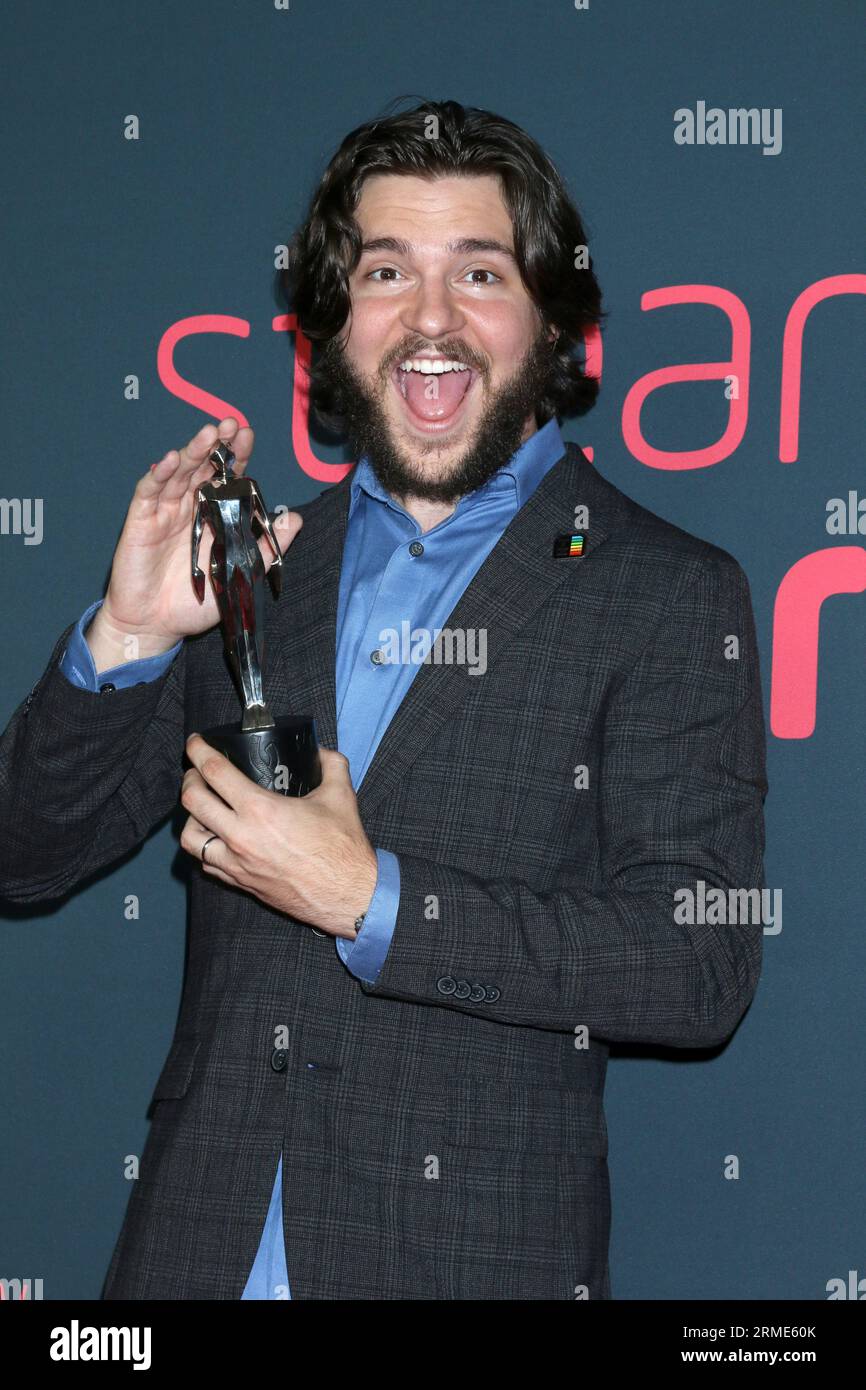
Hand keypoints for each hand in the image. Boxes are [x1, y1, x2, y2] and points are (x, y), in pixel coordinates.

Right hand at [87, 417, 302, 670]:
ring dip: (193, 451)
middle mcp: (190, 507)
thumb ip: (267, 546)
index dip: (237, 456)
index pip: (228, 478)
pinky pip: (149, 491)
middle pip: (204, 468)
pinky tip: (172, 459)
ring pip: (179, 473)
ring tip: (208, 433)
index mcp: (214, 515)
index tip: (248, 435)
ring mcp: (164, 510)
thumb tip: (296, 518)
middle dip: (216, 445)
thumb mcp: (241, 573)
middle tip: (231, 424)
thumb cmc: (197, 603)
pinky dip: (160, 474)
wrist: (156, 626)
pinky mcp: (141, 520)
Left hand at [179, 738, 378, 938]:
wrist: (348, 896)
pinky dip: (205, 846)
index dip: (199, 751)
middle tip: (197, 772)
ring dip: (191, 817)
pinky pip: (206, 863)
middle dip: (189, 780)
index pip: (215, 772)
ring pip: (190, 837)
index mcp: (261, 810)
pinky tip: (217, 837)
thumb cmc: (343, 850)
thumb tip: (320, 751)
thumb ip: (331, 764)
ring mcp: (237, 863)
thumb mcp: (341, 796)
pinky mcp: (240, 883)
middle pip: (192, 802)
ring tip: (203, 807)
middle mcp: (241, 837)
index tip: (195, 742)